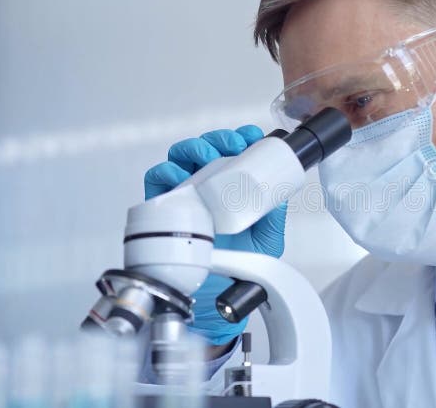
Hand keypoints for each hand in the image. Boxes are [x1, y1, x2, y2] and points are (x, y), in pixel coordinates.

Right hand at [144, 125, 286, 345]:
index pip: (235, 155)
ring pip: (182, 159)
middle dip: (219, 139)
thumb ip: (274, 216)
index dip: (241, 139)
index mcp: (234, 189)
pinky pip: (157, 182)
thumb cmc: (241, 268)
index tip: (251, 137)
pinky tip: (180, 174)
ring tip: (207, 154)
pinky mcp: (164, 210)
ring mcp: (186, 197)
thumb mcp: (267, 238)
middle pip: (208, 150)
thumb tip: (278, 194)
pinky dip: (165, 171)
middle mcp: (208, 189)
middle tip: (232, 146)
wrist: (218, 298)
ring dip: (193, 148)